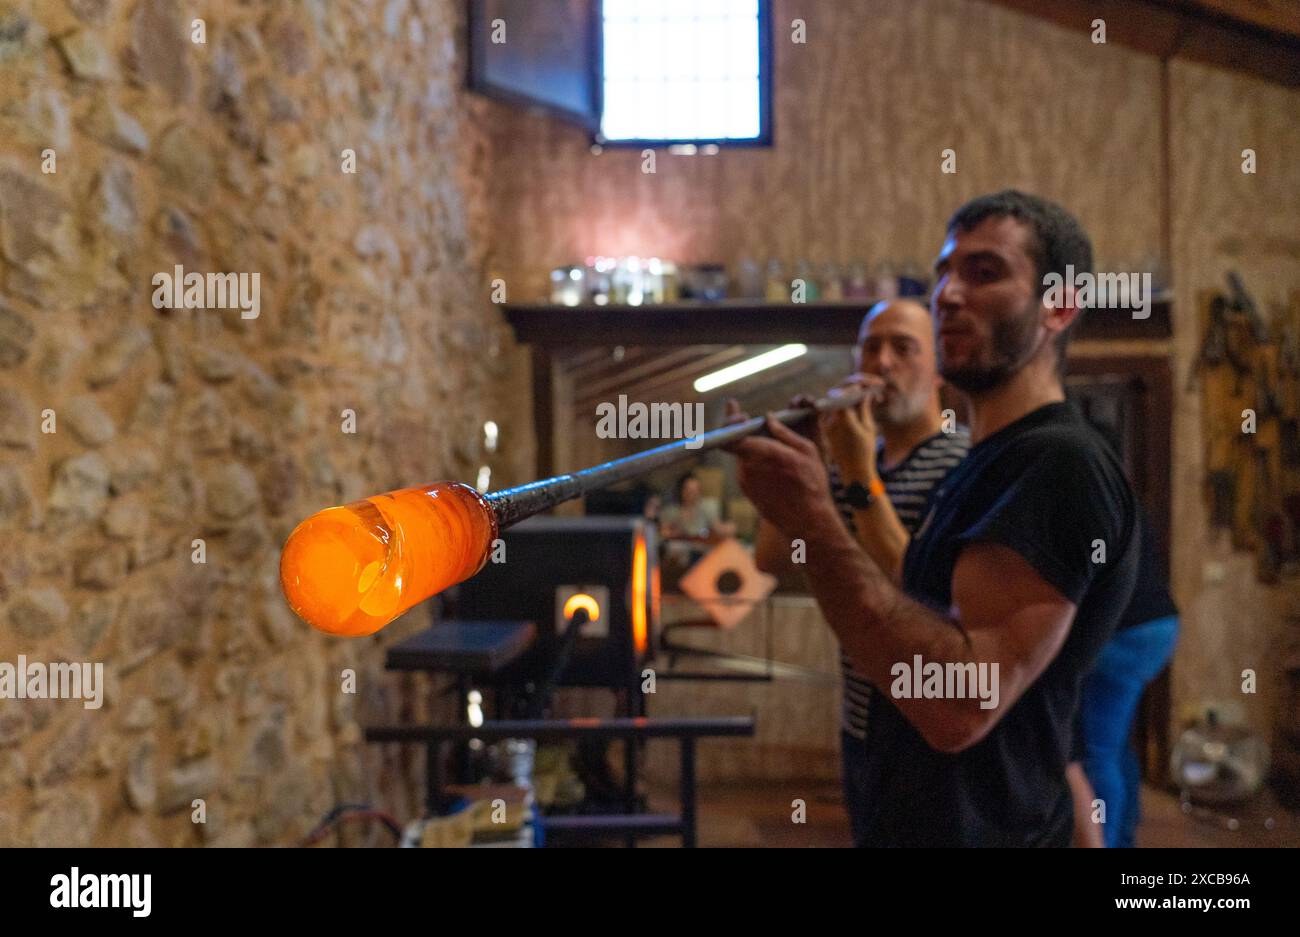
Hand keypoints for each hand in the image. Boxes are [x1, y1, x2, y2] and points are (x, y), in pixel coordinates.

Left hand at [723, 399, 839, 540]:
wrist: (806, 522)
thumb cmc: (811, 485)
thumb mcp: (807, 451)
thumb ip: (784, 433)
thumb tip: (768, 417)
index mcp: (764, 453)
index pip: (731, 436)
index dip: (730, 423)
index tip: (739, 414)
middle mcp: (749, 466)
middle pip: (738, 442)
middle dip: (748, 434)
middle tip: (760, 430)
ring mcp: (745, 480)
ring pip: (744, 456)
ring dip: (755, 451)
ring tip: (777, 458)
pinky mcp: (746, 490)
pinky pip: (747, 469)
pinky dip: (757, 465)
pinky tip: (776, 473)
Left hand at [820, 374, 882, 479]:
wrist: (854, 472)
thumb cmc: (865, 451)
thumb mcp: (869, 428)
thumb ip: (863, 407)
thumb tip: (863, 392)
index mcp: (843, 418)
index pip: (847, 391)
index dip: (860, 384)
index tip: (874, 384)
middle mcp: (830, 418)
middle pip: (840, 392)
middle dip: (856, 386)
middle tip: (873, 385)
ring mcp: (825, 422)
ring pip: (836, 399)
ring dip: (851, 394)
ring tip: (869, 395)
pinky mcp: (824, 426)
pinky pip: (834, 409)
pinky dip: (846, 404)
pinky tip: (860, 405)